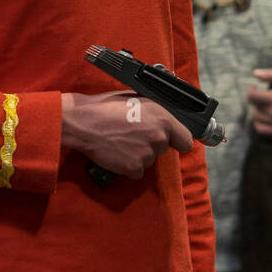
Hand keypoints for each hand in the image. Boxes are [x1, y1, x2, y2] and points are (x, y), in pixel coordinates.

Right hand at [61, 90, 193, 178]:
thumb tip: (162, 118)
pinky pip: (137, 171)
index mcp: (163, 118)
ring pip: (149, 160)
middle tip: (133, 136)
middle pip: (163, 149)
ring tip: (122, 142)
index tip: (172, 141)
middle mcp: (159, 137)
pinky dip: (128, 166)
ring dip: (138, 155)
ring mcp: (147, 154)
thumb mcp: (138, 100)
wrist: (84, 122)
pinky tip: (118, 153)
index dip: (178, 141)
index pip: (186, 140)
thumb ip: (155, 112)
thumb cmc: (106, 107)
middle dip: (151, 144)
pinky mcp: (134, 168)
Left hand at [246, 69, 271, 137]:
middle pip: (255, 107)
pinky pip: (262, 130)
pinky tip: (265, 119)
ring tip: (266, 107)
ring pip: (257, 119)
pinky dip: (260, 125)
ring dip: (259, 112)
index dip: (251, 91)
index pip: (252, 97)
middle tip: (264, 97)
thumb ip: (271, 74)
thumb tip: (255, 73)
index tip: (255, 88)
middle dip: (257, 101)